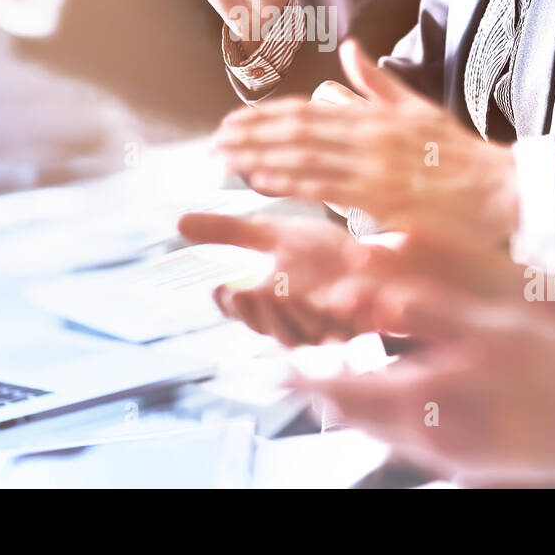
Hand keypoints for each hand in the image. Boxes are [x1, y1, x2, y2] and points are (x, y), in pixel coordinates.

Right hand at [176, 213, 369, 346]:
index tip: (220, 289)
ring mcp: (327, 327)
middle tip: (250, 293)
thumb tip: (179, 221)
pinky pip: (349, 328)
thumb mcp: (272, 235)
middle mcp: (294, 321)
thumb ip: (228, 232)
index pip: (241, 310)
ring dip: (296, 314)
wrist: (375, 260)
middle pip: (269, 327)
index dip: (230, 304)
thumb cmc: (321, 253)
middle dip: (259, 312)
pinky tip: (345, 297)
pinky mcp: (359, 327)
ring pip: (305, 333)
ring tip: (287, 293)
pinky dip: (345, 313)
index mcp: (270, 301)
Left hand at [214, 40, 519, 248]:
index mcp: (374, 115)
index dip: (266, 116)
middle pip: (296, 130)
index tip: (233, 122)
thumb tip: (349, 46)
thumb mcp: (418, 108)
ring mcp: (374, 166)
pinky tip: (260, 179)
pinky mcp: (382, 197)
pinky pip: (326, 186)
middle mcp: (368, 135)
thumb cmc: (460, 155)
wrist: (501, 189)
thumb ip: (377, 81)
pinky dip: (290, 180)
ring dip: (259, 155)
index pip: (307, 111)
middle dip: (251, 135)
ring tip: (224, 158)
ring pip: (304, 155)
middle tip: (213, 143)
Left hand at [293, 243, 554, 486]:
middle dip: (322, 392)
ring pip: (378, 434)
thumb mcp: (488, 326)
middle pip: (355, 417)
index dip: (306, 377)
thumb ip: (427, 310)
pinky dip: (383, 425)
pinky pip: (407, 447)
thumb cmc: (554, 369)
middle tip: (295, 372)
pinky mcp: (468, 464)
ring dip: (350, 409)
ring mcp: (448, 455)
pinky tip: (388, 411)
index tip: (274, 366)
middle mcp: (428, 432)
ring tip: (330, 387)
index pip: (345, 388)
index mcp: (426, 394)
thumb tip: (374, 297)